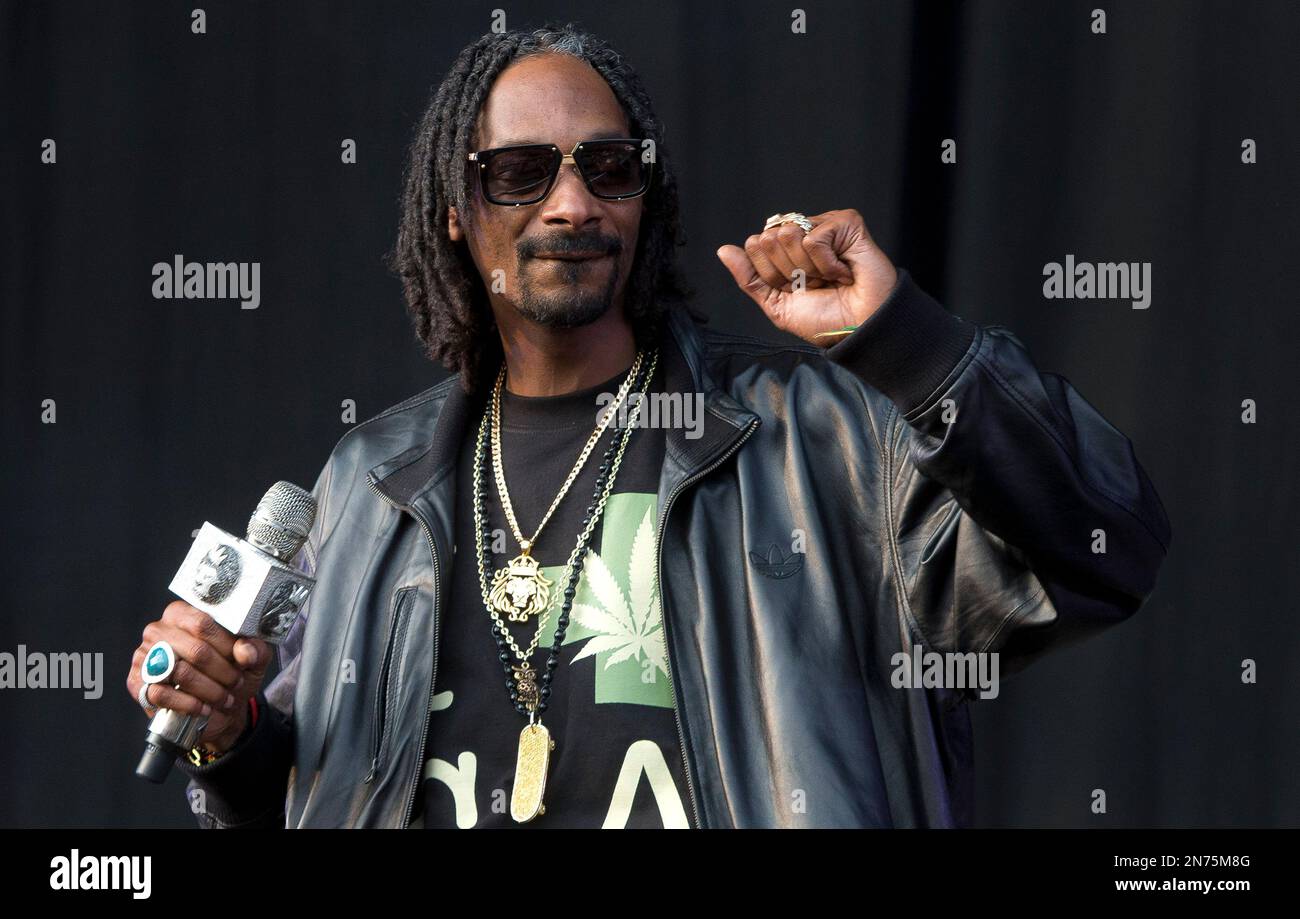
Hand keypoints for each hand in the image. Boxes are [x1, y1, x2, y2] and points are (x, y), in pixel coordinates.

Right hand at [126, 600, 271, 753]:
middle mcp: (158, 630)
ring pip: (180, 671)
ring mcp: (144, 657)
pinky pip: (162, 694)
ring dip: (210, 689)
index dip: (226, 645)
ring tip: (224, 697)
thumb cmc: (232, 673)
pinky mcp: (138, 684)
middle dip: (223, 671)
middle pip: (195, 649)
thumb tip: (246, 651)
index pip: (203, 623)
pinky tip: (203, 708)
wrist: (219, 710)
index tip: (243, 660)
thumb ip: (255, 650)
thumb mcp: (252, 659)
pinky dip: (188, 704)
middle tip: (236, 682)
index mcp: (183, 613)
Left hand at [716, 209, 898, 345]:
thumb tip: (723, 250)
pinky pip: (814, 238)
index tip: (796, 289)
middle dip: (788, 272)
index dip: (770, 275)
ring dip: (808, 268)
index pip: (754, 245)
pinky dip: (826, 264)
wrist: (858, 329)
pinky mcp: (847, 223)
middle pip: (769, 238)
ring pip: (789, 234)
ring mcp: (825, 225)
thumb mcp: (777, 305)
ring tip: (830, 278)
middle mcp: (804, 233)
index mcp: (785, 250)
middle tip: (815, 284)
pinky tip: (844, 271)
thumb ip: (749, 278)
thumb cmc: (824, 319)